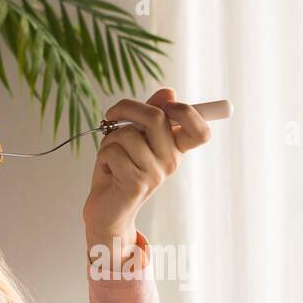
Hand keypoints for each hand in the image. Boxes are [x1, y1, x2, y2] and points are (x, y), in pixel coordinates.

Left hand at [81, 87, 211, 247]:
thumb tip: (169, 92)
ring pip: (127, 134)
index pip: (201, 131)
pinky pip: (113, 152)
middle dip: (127, 108)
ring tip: (111, 157)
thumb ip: (149, 115)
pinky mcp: (136, 183)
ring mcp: (155, 174)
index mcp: (175, 149)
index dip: (188, 112)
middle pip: (157, 117)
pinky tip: (108, 171)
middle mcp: (170, 162)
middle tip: (112, 114)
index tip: (169, 105)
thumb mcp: (134, 137)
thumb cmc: (119, 170)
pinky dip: (102, 157)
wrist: (107, 211)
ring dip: (109, 140)